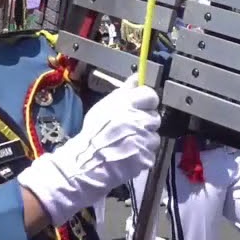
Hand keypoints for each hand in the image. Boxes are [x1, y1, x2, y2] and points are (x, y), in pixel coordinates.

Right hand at [21, 74, 160, 225]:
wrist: (85, 162)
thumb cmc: (93, 133)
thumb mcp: (104, 106)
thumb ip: (124, 91)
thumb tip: (137, 77)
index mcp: (127, 104)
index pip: (150, 95)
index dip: (147, 102)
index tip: (141, 107)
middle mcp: (138, 120)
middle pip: (154, 117)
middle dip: (145, 123)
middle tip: (131, 129)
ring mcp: (143, 140)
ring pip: (154, 136)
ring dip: (145, 140)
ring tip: (129, 144)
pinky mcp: (145, 157)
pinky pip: (151, 153)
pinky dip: (142, 155)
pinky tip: (130, 155)